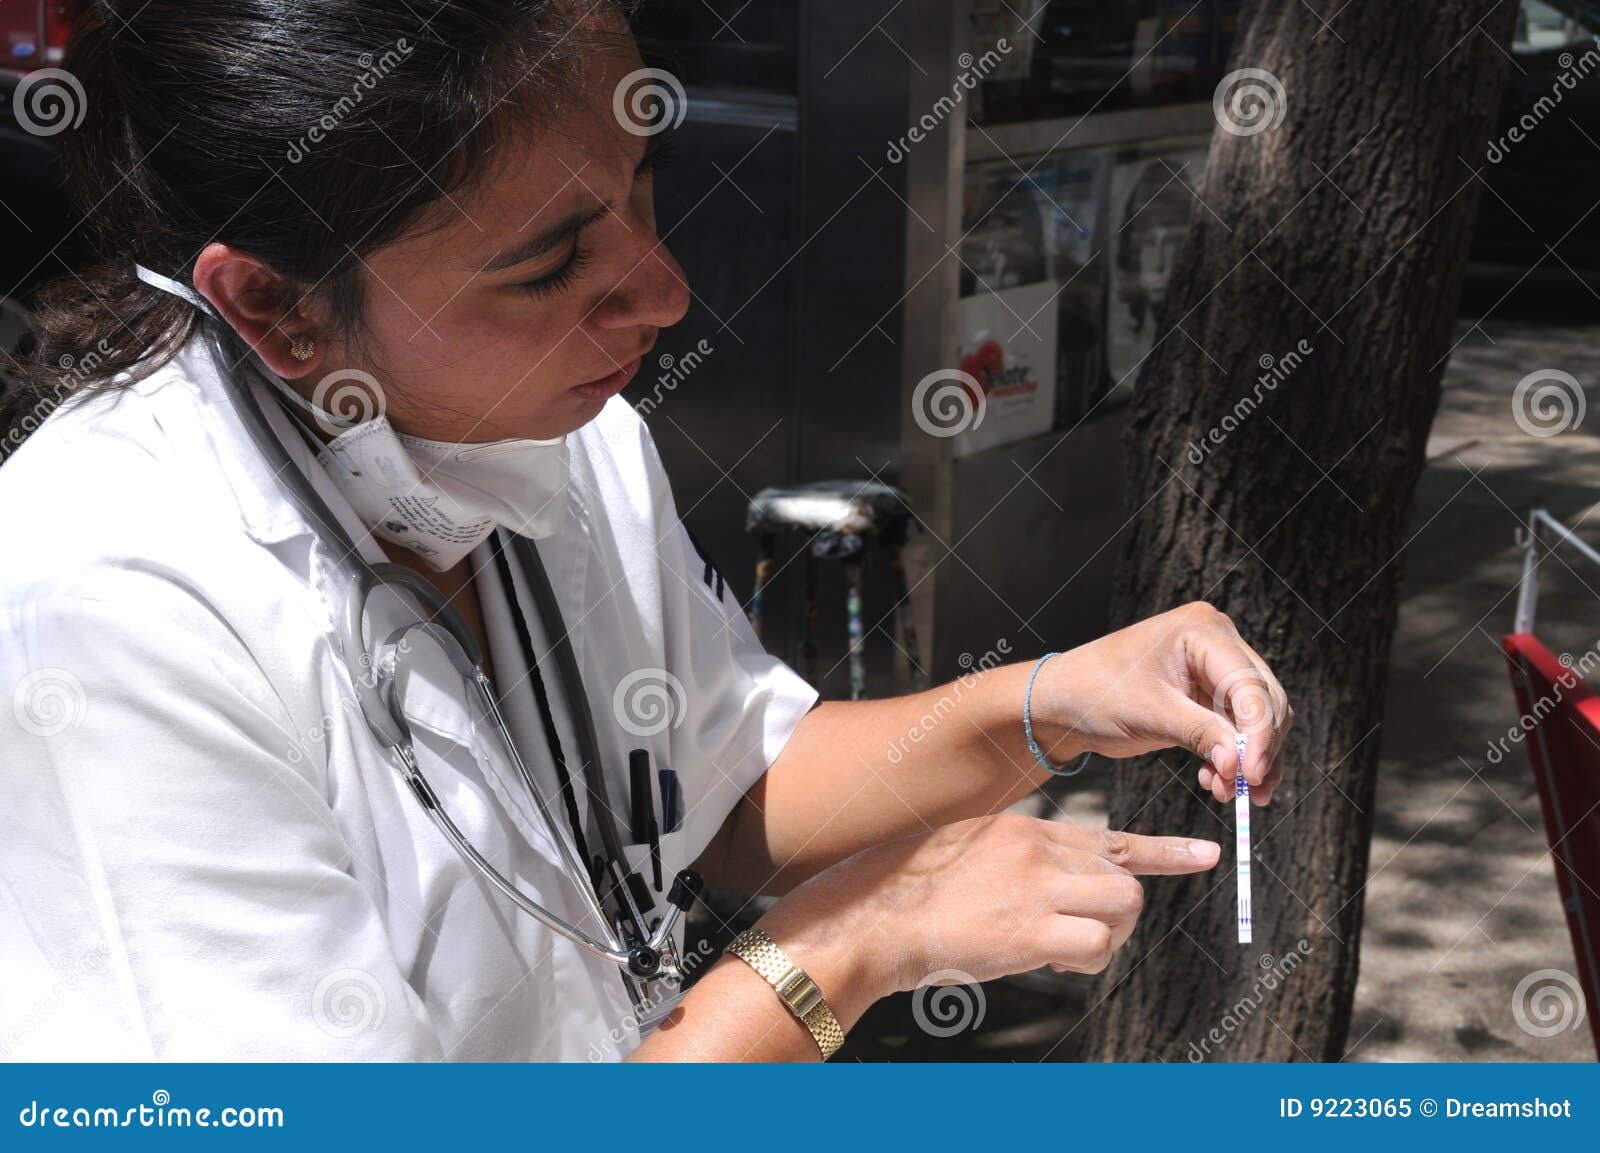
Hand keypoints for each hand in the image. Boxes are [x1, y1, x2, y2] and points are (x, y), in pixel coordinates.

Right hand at [760, 813, 1220, 1009]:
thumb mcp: (971, 854)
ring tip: (1061, 948)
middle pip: (1124, 879)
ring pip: (1120, 908)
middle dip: (1118, 915)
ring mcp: (1034, 886)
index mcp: (1023, 830)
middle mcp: (1036, 849)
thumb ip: (1021, 859)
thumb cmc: (914, 896)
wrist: (874, 918)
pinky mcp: (1029, 929)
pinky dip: (1084, 962)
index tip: (1201, 857)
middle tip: (1084, 935)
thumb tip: (1063, 886)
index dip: (1160, 853)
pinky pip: (1095, 947)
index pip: (1108, 838)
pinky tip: (1047, 960)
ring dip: (1103, 939)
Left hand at [1032, 601, 1291, 803]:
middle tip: (1249, 794)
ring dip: (1247, 760)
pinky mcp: (1207, 696)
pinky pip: (1236, 730)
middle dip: (1259, 750)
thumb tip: (1243, 766)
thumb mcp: (1150, 713)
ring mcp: (1214, 669)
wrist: (1064, 702)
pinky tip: (1212, 781)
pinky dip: (1231, 758)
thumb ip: (1201, 734)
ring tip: (1225, 794)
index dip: (1260, 733)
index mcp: (1203, 631)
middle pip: (1264, 700)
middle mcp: (1217, 643)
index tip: (1252, 775)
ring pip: (1256, 719)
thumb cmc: (1096, 693)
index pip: (1251, 684)